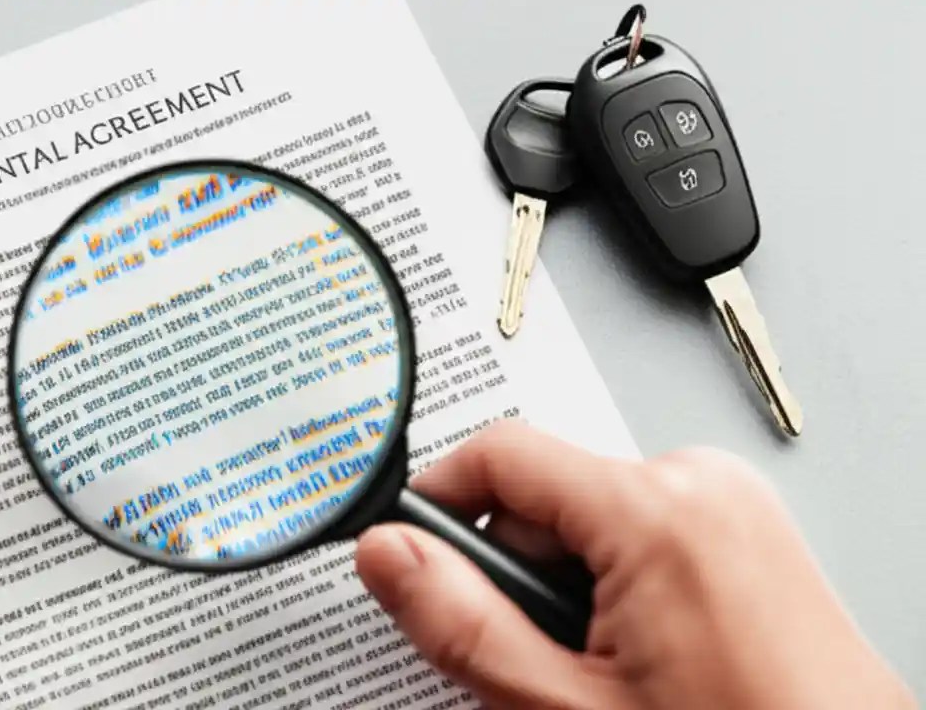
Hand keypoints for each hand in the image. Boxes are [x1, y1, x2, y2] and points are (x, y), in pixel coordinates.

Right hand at [355, 420, 914, 709]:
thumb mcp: (567, 707)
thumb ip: (462, 624)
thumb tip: (389, 556)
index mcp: (657, 510)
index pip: (500, 453)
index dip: (435, 500)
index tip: (407, 550)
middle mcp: (703, 486)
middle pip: (546, 496)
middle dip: (518, 574)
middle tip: (539, 660)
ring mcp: (735, 508)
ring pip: (591, 523)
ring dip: (570, 591)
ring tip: (605, 675)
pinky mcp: (748, 534)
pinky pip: (643, 536)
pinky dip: (617, 590)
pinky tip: (641, 661)